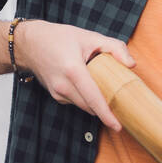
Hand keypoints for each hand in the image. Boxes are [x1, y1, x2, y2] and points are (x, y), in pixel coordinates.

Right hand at [14, 20, 134, 130]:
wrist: (29, 44)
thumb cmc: (59, 38)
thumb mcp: (90, 36)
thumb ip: (115, 48)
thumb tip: (131, 65)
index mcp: (73, 70)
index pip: (93, 98)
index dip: (106, 114)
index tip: (118, 126)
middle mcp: (63, 86)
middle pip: (91, 106)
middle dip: (106, 108)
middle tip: (122, 103)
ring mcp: (57, 93)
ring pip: (84, 106)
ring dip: (96, 102)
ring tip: (104, 87)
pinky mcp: (56, 96)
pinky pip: (77, 102)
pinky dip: (86, 98)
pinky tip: (87, 84)